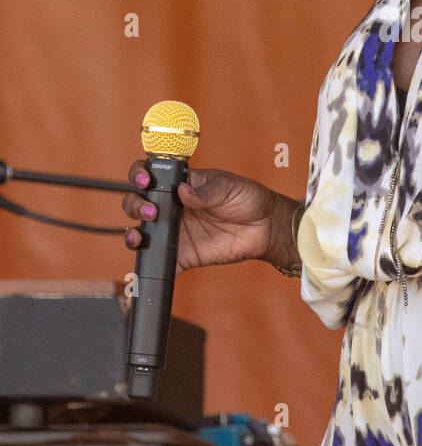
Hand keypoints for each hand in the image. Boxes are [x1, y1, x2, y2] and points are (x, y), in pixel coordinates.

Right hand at [121, 161, 287, 274]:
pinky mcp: (182, 255)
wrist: (265, 228)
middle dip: (135, 205)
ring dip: (133, 235)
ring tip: (139, 236)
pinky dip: (149, 270)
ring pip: (141, 233)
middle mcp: (171, 207)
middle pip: (137, 203)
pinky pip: (160, 264)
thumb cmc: (247, 198)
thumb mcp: (228, 187)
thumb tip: (183, 190)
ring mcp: (174, 232)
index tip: (144, 181)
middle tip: (151, 211)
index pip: (149, 175)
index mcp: (180, 184)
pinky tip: (146, 270)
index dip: (138, 175)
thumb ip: (205, 191)